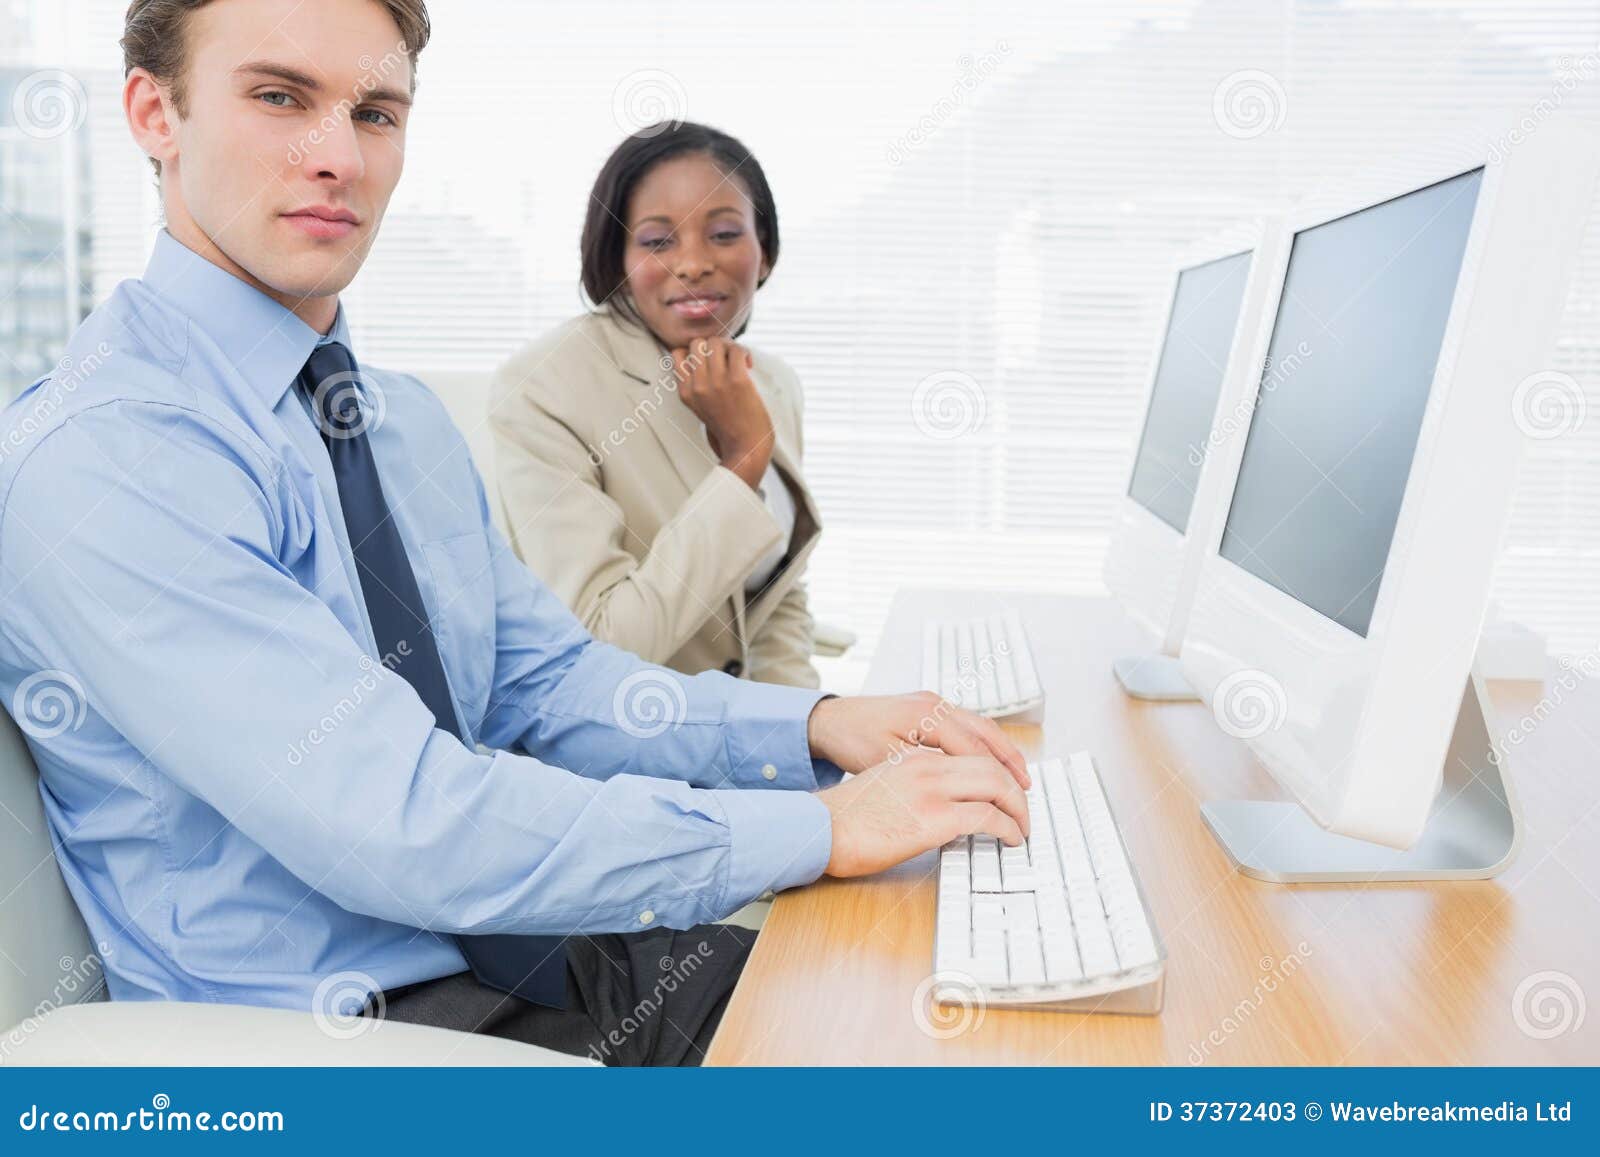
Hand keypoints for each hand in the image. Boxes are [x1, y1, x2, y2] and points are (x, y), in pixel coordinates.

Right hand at [670, 337, 773, 488]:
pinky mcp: (737, 380)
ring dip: (729, 347)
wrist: (744, 450)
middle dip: (712, 346)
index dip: (694, 352)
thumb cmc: (727, 430)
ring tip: (738, 363)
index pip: (677, 354)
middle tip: (726, 360)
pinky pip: (737, 350)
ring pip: (715, 342)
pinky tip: (748, 366)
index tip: (708, 362)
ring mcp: (717, 382)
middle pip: (697, 343)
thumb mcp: (700, 408)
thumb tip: (706, 355)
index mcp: (685, 392)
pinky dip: (744, 353)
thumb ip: (697, 385)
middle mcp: (697, 385)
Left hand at [807, 692, 1029, 789]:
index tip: (1010, 803)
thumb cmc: (851, 740)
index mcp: (928, 716)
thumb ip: (927, 772)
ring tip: (1017, 778)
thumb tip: (961, 790)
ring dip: (1001, 751)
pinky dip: (984, 744)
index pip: (976, 750)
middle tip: (1027, 790)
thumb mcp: (888, 762)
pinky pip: (967, 724)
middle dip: (1010, 762)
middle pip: (987, 733)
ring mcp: (933, 702)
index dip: (997, 779)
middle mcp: (936, 703)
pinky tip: (989, 763)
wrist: (829, 719)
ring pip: (981, 726)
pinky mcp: (928, 707)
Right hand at [816, 750, 1028, 876]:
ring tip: (1022, 827)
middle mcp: (928, 766)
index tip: (1009, 789)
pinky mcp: (935, 819)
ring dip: (1018, 808)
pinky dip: (1008, 827)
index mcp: (915, 757)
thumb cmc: (844, 817)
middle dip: (1016, 788)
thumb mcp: (883, 787)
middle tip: (1024, 809)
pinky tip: (1010, 839)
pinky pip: (988, 817)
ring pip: (997, 786)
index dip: (998, 770)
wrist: (821, 829)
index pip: (971, 752)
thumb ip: (912, 787)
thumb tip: (937, 806)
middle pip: (992, 765)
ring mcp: (933, 790)